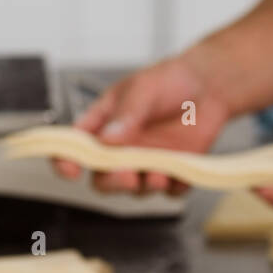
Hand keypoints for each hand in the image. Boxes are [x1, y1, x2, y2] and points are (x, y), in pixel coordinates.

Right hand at [54, 55, 231, 194]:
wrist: (208, 85)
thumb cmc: (168, 81)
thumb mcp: (143, 90)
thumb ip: (127, 115)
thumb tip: (108, 140)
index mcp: (103, 126)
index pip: (74, 148)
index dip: (65, 161)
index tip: (70, 169)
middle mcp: (121, 150)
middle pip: (102, 179)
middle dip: (112, 182)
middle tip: (127, 176)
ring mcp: (146, 164)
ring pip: (136, 189)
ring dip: (145, 187)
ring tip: (160, 174)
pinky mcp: (172, 173)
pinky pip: (171, 191)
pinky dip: (175, 186)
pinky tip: (182, 172)